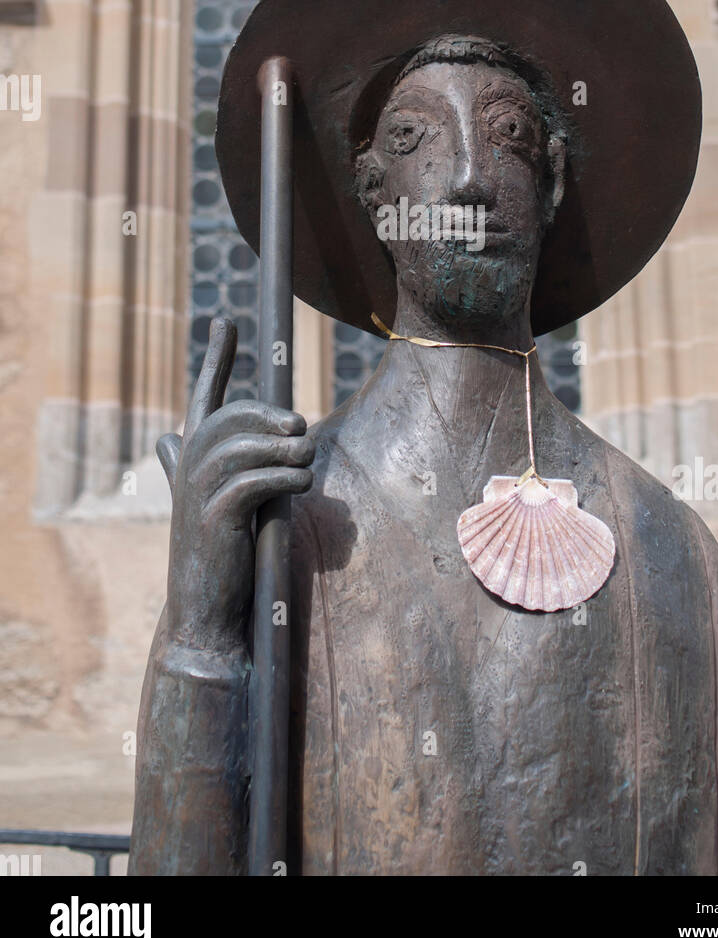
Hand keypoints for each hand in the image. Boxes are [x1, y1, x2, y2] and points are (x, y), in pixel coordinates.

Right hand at [157, 317, 313, 656]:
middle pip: (229, 417)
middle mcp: (188, 471)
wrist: (208, 614)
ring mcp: (196, 495)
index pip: (204, 399)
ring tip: (308, 454)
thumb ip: (231, 469)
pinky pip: (252, 480)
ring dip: (283, 446)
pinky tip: (303, 479)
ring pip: (241, 447)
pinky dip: (284, 475)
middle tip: (299, 424)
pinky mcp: (213, 519)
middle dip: (268, 414)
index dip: (215, 360)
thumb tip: (239, 435)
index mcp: (193, 461)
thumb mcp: (229, 504)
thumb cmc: (227, 556)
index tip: (225, 322)